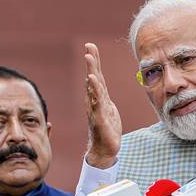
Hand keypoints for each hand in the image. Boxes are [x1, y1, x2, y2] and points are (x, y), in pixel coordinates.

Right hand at [84, 43, 121, 168]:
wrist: (104, 149)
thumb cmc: (106, 128)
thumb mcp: (107, 107)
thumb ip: (101, 94)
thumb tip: (94, 79)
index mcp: (98, 97)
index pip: (96, 76)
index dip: (94, 61)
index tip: (91, 46)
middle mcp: (94, 101)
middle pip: (93, 78)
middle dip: (92, 61)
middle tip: (88, 46)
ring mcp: (96, 109)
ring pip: (94, 87)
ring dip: (91, 71)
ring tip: (89, 57)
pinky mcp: (100, 118)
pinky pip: (97, 101)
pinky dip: (94, 89)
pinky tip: (92, 79)